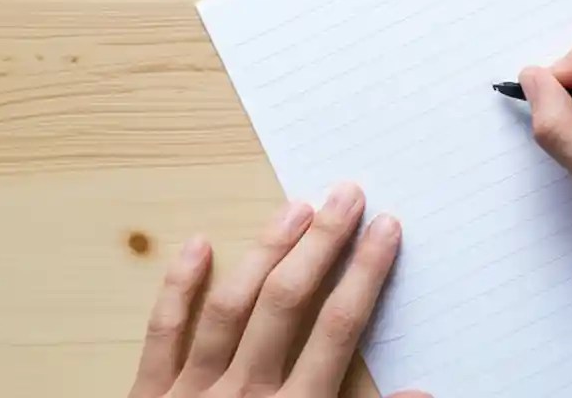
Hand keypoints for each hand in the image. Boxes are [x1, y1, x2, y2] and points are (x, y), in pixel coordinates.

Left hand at [127, 183, 427, 397]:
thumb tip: (424, 393)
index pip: (340, 329)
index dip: (367, 272)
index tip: (389, 228)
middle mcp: (245, 395)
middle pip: (288, 303)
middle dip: (323, 243)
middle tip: (347, 193)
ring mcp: (191, 393)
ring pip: (231, 306)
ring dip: (266, 250)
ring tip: (296, 207)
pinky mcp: (147, 397)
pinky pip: (161, 334)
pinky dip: (178, 288)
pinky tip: (198, 243)